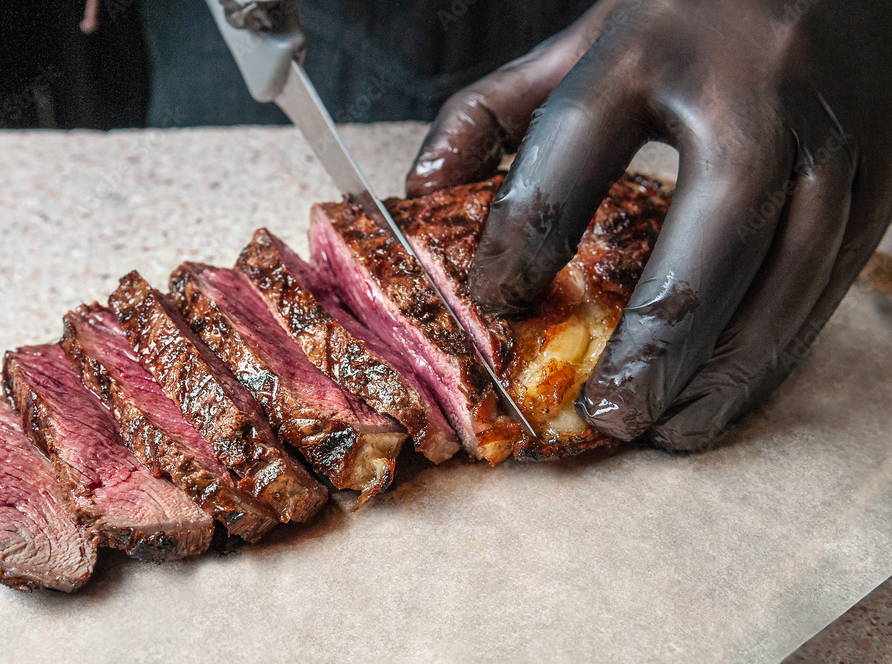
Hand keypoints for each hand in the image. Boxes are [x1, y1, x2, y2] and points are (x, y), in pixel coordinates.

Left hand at [407, 0, 891, 451]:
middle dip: (663, 338)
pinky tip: (732, 391)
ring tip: (672, 430)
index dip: (528, 232)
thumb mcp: (585, 35)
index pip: (573, 148)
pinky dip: (782, 347)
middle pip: (715, 230)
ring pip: (792, 271)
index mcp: (654, 44)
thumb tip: (424, 188)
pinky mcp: (886, 171)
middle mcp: (755, 90)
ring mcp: (835, 133)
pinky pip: (833, 277)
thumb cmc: (689, 7)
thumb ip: (497, 107)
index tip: (497, 302)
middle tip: (612, 416)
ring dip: (733, 367)